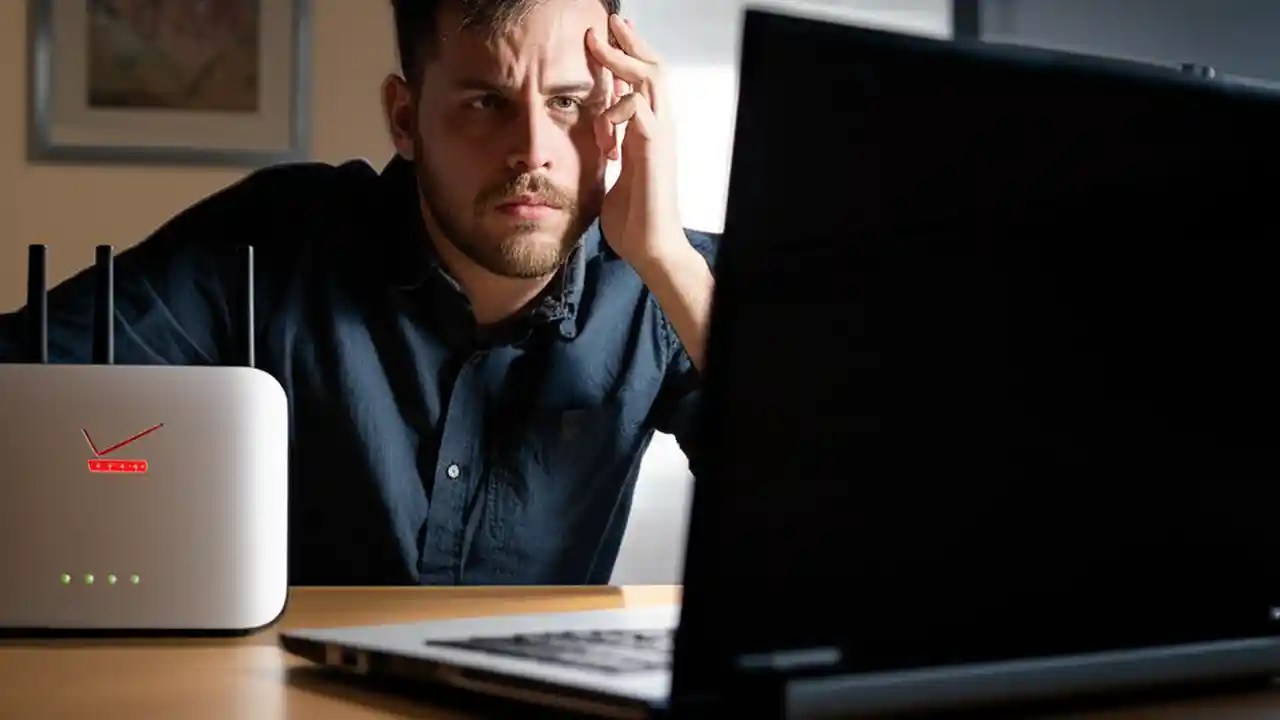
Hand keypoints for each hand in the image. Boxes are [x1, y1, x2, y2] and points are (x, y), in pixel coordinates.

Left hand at [586, 14, 684, 269]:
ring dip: (624, 59)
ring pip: (651, 81)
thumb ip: (606, 151)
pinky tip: (603, 117)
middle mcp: (658, 129)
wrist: (651, 248)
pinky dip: (619, 106)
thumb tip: (592, 140)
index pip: (642, 83)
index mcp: (647, 133)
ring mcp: (661, 138)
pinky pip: (640, 112)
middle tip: (610, 22)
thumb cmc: (632, 219)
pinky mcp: (655, 152)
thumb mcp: (611, 175)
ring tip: (602, 42)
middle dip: (631, 43)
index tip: (605, 37)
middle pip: (653, 70)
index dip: (626, 57)